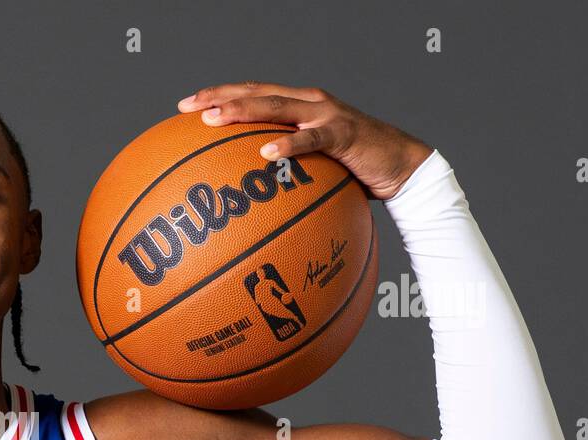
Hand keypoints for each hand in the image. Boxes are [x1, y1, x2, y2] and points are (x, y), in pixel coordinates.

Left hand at [178, 82, 431, 199]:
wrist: (402, 167)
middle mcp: (309, 102)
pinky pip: (312, 138)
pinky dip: (288, 144)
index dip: (218, 95)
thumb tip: (247, 199)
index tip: (184, 106)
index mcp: (299, 105)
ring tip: (214, 120)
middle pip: (257, 92)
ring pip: (277, 107)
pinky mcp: (344, 133)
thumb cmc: (353, 172)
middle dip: (219, 98)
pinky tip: (265, 152)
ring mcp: (326, 115)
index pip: (252, 93)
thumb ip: (283, 173)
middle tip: (187, 108)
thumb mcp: (313, 169)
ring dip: (243, 111)